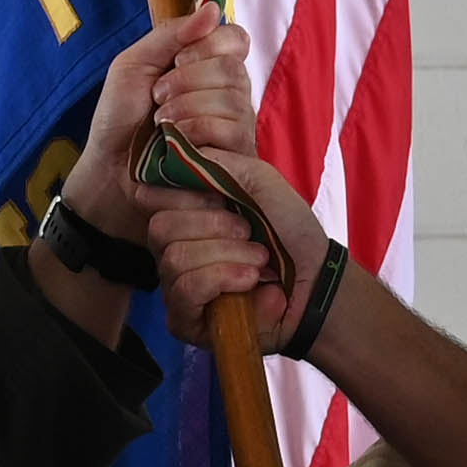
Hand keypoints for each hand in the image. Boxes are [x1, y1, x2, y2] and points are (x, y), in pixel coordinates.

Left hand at [60, 3, 235, 256]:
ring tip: (161, 126)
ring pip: (234, 103)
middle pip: (234, 70)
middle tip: (157, 98)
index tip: (177, 60)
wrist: (109, 171)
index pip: (236, 39)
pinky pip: (231, 134)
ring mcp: (237, 130)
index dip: (210, 44)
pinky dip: (197, 133)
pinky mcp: (236, 162)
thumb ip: (170, 35)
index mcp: (209, 67)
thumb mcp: (134, 65)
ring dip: (187, 110)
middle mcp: (231, 96)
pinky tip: (175, 145)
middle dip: (188, 81)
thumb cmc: (120, 119)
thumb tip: (213, 7)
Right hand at [144, 133, 325, 346]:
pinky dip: (223, 278)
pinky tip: (250, 282)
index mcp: (184, 214)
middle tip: (248, 232)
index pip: (151, 196)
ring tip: (260, 261)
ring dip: (227, 255)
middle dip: (213, 226)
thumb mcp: (260, 181)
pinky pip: (186, 289)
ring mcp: (175, 285)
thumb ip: (219, 163)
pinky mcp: (183, 318)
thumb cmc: (289, 231)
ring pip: (176, 258)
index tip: (220, 198)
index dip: (185, 193)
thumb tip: (174, 148)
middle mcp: (173, 247)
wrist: (316, 279)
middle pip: (160, 227)